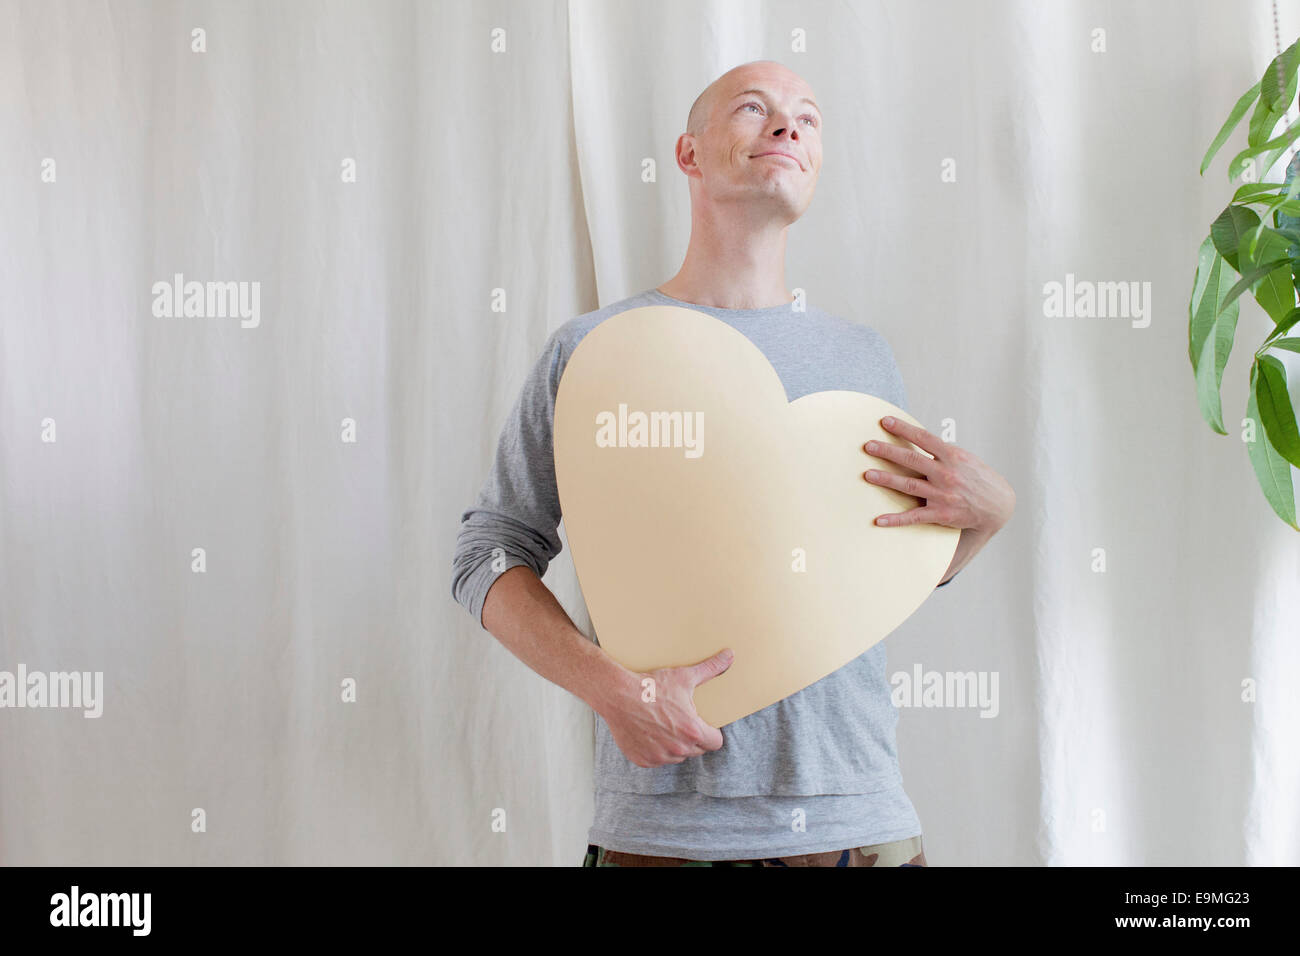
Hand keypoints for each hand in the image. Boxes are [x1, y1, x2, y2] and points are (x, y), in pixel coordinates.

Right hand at [599, 649, 732, 768]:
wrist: (617, 694)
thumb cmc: (651, 686)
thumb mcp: (683, 676)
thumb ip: (710, 669)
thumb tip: (729, 655)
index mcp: (692, 731)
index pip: (715, 743)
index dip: (711, 733)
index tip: (704, 725)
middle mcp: (677, 749)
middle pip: (696, 750)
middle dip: (692, 738)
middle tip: (681, 721)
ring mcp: (659, 757)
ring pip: (676, 756)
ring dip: (674, 746)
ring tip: (664, 726)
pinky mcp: (643, 760)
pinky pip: (657, 760)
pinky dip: (655, 750)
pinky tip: (649, 733)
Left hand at [861, 416, 1014, 532]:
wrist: (998, 505)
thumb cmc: (978, 478)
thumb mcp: (964, 458)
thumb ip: (942, 451)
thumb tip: (919, 439)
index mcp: (952, 456)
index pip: (924, 438)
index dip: (903, 428)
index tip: (884, 421)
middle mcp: (946, 474)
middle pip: (911, 459)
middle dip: (887, 451)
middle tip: (868, 446)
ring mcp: (943, 494)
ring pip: (909, 485)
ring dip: (887, 479)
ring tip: (868, 475)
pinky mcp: (941, 514)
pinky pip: (915, 517)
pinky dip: (896, 519)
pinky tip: (879, 520)